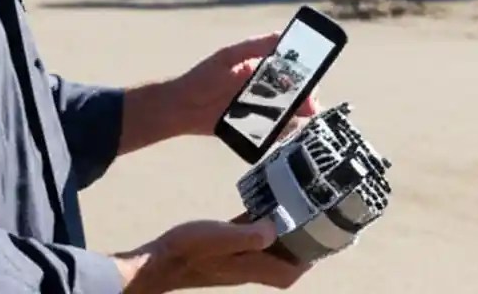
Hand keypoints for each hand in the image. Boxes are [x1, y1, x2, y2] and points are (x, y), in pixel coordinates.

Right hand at [114, 216, 310, 292]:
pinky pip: (249, 239)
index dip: (308, 260)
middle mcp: (246, 267)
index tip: (321, 239)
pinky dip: (260, 227)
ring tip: (293, 209)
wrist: (157, 261)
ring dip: (281, 235)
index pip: (288, 272)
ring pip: (266, 249)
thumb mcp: (219, 238)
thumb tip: (276, 230)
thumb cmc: (187, 250)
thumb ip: (248, 235)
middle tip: (312, 219)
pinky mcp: (223, 250)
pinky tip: (260, 206)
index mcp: (250, 267)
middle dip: (299, 245)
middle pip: (282, 262)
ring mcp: (234, 259)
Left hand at [172, 33, 320, 137]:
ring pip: (289, 114)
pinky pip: (276, 133)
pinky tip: (286, 130)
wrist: (181, 108)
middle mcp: (264, 90)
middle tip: (308, 105)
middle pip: (296, 95)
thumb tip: (282, 35)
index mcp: (261, 70)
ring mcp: (260, 111)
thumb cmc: (202, 78)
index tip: (311, 79)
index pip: (292, 70)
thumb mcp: (228, 57)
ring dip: (298, 116)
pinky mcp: (254, 130)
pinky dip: (284, 132)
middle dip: (306, 99)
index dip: (306, 75)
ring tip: (299, 117)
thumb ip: (254, 46)